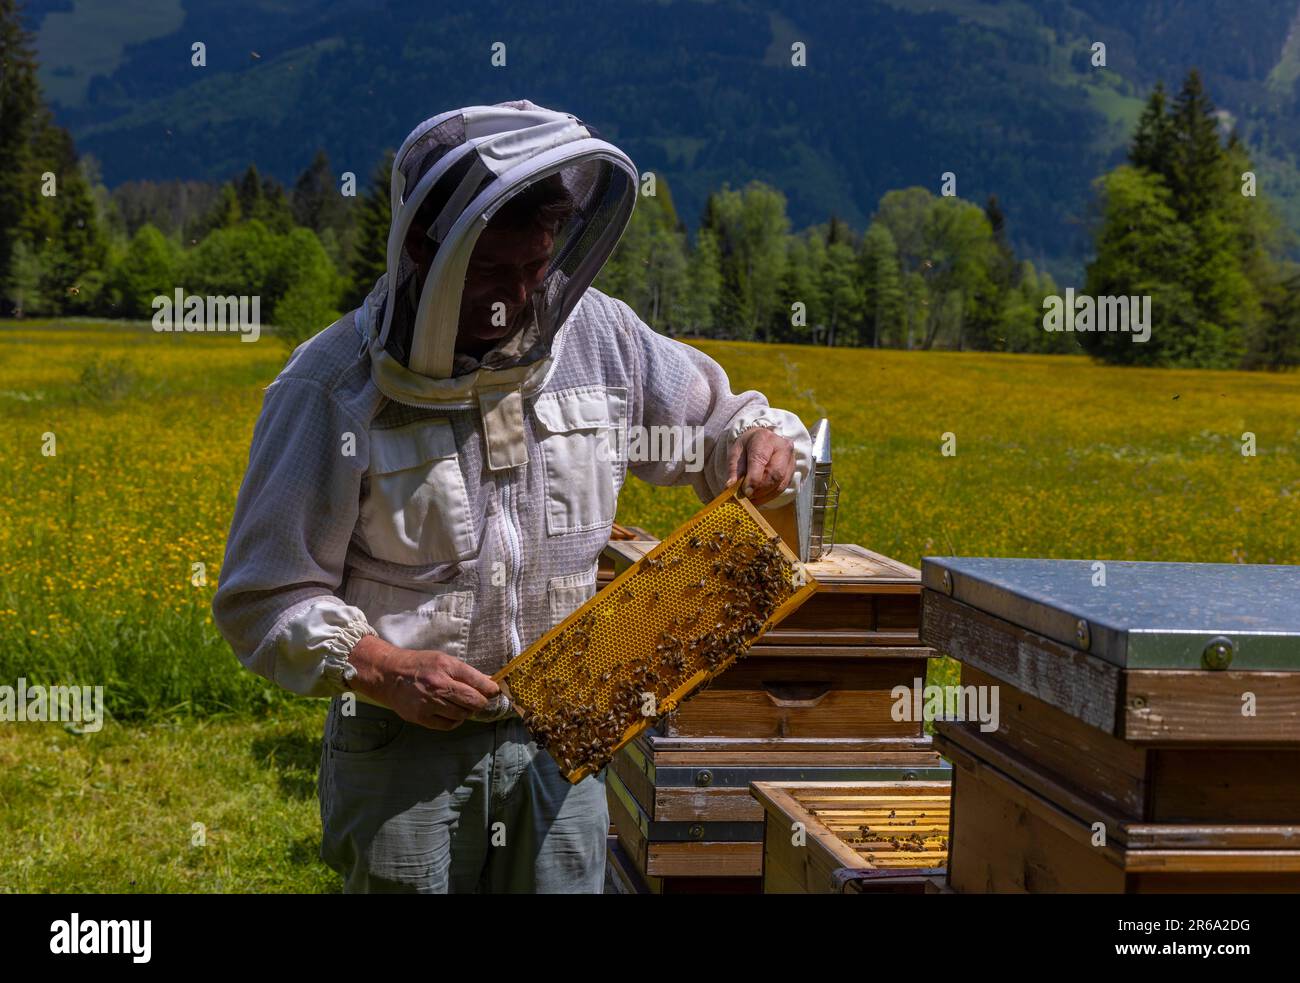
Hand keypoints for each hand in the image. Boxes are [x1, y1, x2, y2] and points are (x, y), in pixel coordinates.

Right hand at [347, 634, 499, 730]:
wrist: (388, 675)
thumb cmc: (420, 665)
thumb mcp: (443, 660)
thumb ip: (464, 672)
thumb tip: (488, 683)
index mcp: (446, 666)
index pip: (478, 681)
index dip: (491, 689)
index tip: (495, 691)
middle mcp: (438, 685)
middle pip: (473, 701)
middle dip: (481, 702)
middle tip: (479, 700)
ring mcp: (429, 703)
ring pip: (463, 714)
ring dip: (467, 711)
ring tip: (462, 705)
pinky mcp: (421, 717)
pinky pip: (448, 725)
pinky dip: (455, 721)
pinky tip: (452, 713)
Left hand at [726, 426, 795, 505]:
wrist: (763, 441)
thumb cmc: (748, 447)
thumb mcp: (736, 452)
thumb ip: (734, 469)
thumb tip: (731, 486)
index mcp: (764, 438)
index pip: (760, 459)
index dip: (753, 478)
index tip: (745, 492)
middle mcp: (782, 447)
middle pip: (774, 472)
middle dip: (760, 488)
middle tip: (747, 497)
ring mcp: (790, 459)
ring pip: (780, 482)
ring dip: (764, 494)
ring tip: (751, 499)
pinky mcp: (792, 471)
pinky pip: (782, 487)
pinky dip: (769, 496)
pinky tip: (758, 498)